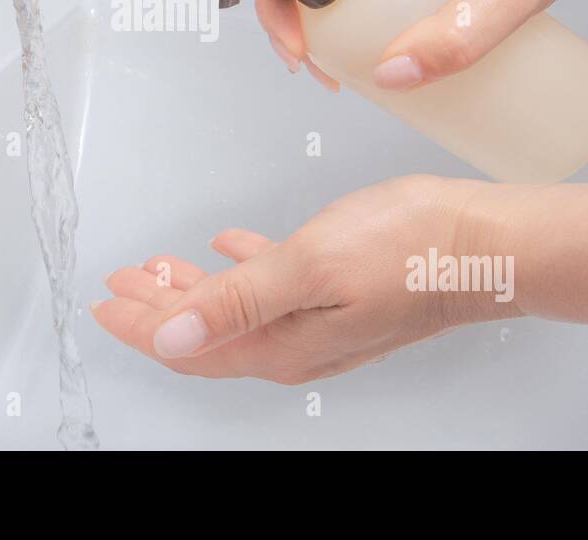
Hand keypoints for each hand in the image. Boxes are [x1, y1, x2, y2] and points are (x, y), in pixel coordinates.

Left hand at [91, 175, 518, 383]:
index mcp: (279, 342)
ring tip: (159, 266)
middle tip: (120, 281)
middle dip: (156, 305)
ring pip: (235, 306)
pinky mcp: (338, 292)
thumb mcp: (309, 268)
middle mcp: (294, 341)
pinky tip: (229, 248)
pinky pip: (271, 283)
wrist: (484, 245)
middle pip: (204, 329)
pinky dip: (239, 266)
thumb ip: (236, 300)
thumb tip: (170, 335)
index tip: (103, 302)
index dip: (139, 323)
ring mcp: (317, 319)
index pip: (188, 342)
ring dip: (193, 286)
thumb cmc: (409, 253)